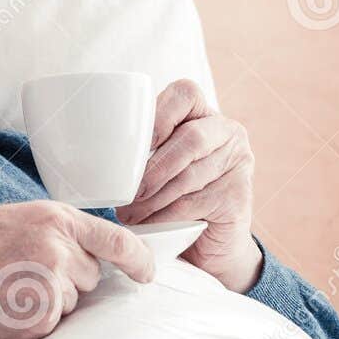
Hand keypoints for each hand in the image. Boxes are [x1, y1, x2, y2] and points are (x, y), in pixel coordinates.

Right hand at [0, 201, 154, 338]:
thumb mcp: (15, 220)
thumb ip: (56, 232)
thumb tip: (95, 255)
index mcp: (54, 219)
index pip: (115, 240)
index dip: (138, 259)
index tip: (147, 272)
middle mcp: (57, 249)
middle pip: (90, 276)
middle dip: (67, 280)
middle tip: (21, 275)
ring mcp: (48, 285)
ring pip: (71, 303)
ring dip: (48, 303)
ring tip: (7, 290)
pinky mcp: (38, 319)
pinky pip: (52, 326)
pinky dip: (32, 324)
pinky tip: (3, 310)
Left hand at [116, 79, 262, 291]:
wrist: (208, 244)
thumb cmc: (174, 198)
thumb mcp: (158, 166)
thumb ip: (142, 152)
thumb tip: (100, 155)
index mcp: (204, 115)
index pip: (185, 94)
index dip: (159, 115)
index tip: (138, 144)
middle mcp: (228, 133)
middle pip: (191, 138)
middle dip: (154, 167)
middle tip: (130, 192)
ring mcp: (238, 164)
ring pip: (190, 175)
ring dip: (154, 197)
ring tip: (130, 213)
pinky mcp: (239, 196)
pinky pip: (194, 203)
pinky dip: (166, 215)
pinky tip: (150, 224)